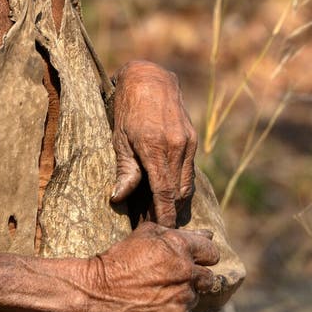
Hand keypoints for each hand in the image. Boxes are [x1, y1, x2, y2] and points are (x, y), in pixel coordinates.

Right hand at [81, 223, 218, 311]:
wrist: (103, 287)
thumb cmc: (123, 255)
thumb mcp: (147, 232)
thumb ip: (179, 232)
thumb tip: (208, 235)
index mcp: (180, 246)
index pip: (212, 252)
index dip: (204, 254)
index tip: (196, 258)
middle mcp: (186, 271)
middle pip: (209, 276)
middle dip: (196, 274)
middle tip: (178, 274)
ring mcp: (183, 295)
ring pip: (197, 294)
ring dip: (186, 291)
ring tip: (164, 287)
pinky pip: (187, 311)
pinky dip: (178, 306)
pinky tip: (160, 299)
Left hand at [110, 60, 196, 225]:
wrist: (149, 78)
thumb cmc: (127, 108)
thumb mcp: (119, 138)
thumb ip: (125, 169)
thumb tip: (118, 198)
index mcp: (155, 148)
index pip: (164, 193)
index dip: (163, 217)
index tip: (160, 233)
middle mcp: (176, 147)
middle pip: (177, 193)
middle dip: (166, 212)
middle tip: (151, 225)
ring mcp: (187, 143)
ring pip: (186, 185)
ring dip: (174, 200)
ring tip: (157, 211)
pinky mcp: (192, 139)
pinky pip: (189, 171)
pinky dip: (180, 184)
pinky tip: (167, 190)